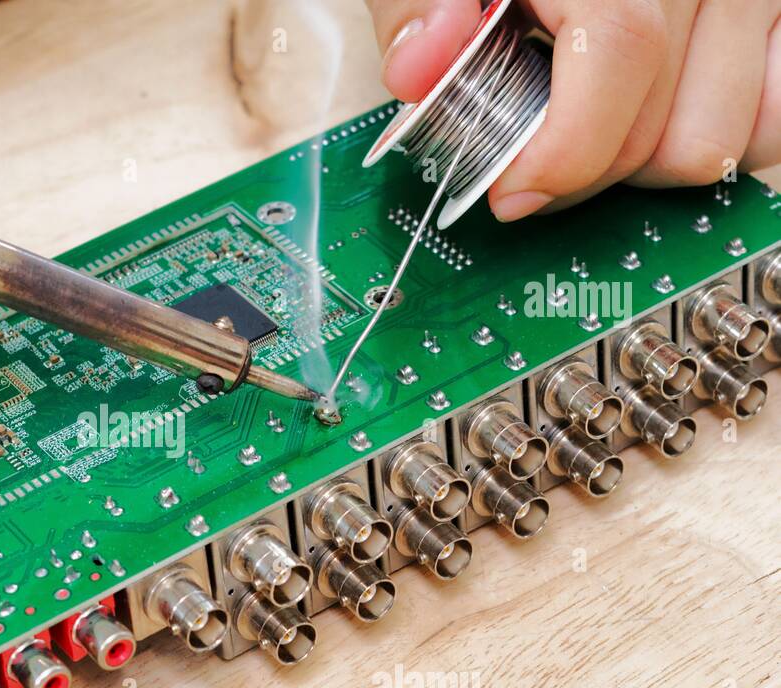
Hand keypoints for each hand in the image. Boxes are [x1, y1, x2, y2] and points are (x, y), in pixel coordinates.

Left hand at [364, 0, 780, 219]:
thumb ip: (419, 2)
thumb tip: (419, 66)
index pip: (618, 56)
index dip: (560, 150)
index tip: (508, 192)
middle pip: (659, 127)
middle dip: (578, 171)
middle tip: (525, 160)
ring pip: (716, 142)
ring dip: (642, 164)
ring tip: (588, 130)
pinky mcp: (778, 17)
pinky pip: (771, 122)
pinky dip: (707, 140)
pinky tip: (650, 122)